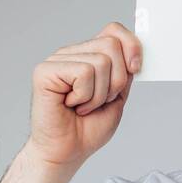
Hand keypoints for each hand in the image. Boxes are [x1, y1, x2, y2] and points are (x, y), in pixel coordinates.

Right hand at [26, 22, 141, 166]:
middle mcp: (72, 53)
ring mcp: (57, 60)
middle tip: (100, 100)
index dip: (131, 45)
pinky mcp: (45, 71)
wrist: (67, 152)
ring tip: (83, 106)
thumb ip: (125, 72)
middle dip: (117, 80)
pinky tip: (71, 105)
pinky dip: (85, 95)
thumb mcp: (118, 97)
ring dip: (99, 94)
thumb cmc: (88, 128)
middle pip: (111, 45)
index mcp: (89, 56)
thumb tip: (135, 53)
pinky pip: (84, 72)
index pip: (113, 30)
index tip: (136, 69)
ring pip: (100, 61)